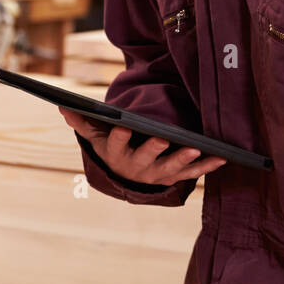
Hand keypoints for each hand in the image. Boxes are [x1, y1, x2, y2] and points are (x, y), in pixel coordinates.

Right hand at [61, 108, 225, 185]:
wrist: (128, 174)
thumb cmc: (113, 146)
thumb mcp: (96, 135)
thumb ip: (82, 122)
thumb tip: (63, 106)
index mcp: (117, 156)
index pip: (116, 146)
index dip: (119, 137)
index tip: (123, 127)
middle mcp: (137, 169)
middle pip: (145, 161)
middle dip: (154, 150)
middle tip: (163, 140)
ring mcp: (158, 174)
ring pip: (171, 169)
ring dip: (184, 160)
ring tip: (195, 149)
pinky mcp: (175, 177)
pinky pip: (192, 174)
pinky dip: (207, 167)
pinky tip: (220, 157)